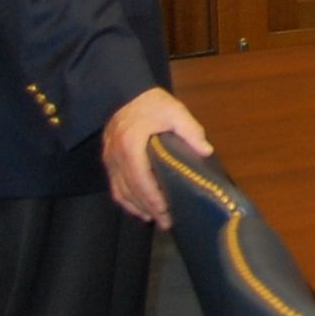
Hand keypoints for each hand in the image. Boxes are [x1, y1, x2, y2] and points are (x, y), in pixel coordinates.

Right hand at [101, 87, 211, 228]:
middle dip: (149, 208)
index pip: (141, 179)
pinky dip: (126, 200)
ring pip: (121, 192)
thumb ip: (190, 130)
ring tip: (155, 219)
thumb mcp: (175, 112)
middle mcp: (116, 156)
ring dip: (137, 208)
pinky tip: (139, 208)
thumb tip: (206, 151)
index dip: (153, 199)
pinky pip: (115, 187)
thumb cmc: (152, 103)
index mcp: (131, 145)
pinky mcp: (108, 161)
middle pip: (131, 190)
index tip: (167, 212)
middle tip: (167, 223)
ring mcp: (109, 160)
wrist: (126, 93)